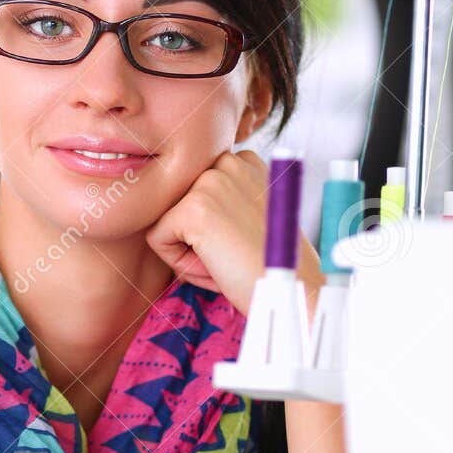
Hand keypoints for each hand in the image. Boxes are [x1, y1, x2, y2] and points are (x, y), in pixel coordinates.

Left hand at [144, 149, 322, 315]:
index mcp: (243, 161)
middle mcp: (227, 161)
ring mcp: (210, 182)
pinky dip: (181, 264)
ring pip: (165, 222)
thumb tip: (168, 206)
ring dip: (189, 252)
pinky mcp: (193, 209)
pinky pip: (157, 240)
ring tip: (228, 260)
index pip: (193, 192)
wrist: (296, 291)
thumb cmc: (273, 265)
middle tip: (235, 254)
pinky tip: (218, 265)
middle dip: (196, 238)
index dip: (210, 227)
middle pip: (176, 205)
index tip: (243, 242)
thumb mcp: (248, 217)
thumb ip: (219, 201)